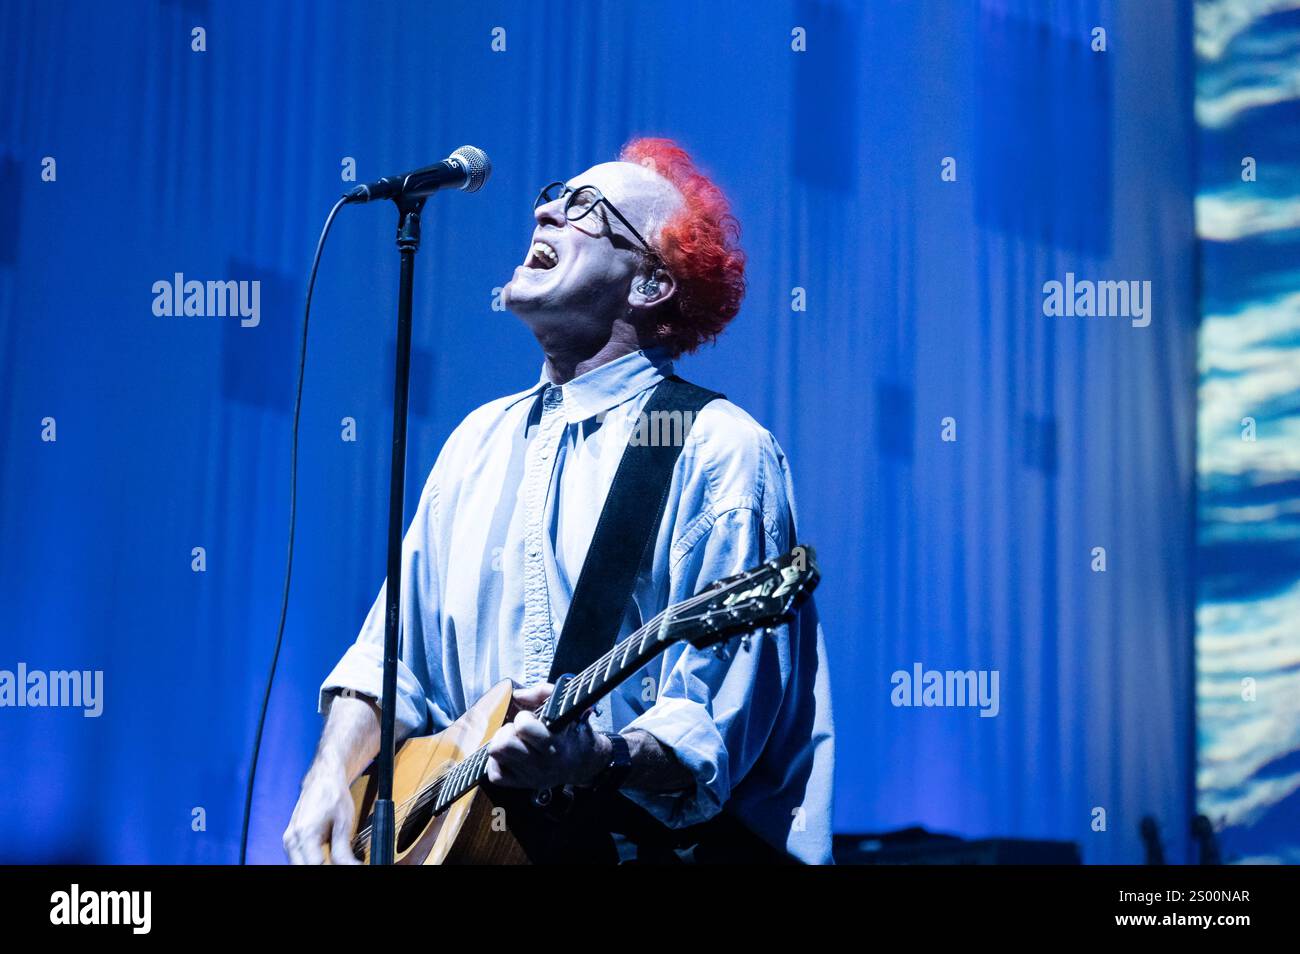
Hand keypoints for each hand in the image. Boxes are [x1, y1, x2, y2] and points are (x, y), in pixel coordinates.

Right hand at [283, 761, 359, 864]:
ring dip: (313, 864)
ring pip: (298, 864)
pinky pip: (298, 858)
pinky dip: (309, 860)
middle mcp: (291, 839)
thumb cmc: (332, 795)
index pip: (314, 866)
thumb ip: (342, 850)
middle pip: (302, 867)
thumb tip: (350, 866)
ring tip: (332, 858)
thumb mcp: (344, 823)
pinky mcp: (291, 840)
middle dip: (321, 868)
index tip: (343, 865)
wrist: (323, 780)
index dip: (332, 868)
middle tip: (338, 862)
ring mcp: (289, 840)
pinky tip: (323, 857)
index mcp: (305, 834)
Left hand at [486, 682, 610, 789]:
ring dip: (501, 743)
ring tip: (514, 740)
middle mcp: (542, 763)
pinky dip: (498, 762)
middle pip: (504, 744)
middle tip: (518, 730)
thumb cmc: (572, 732)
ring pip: (496, 755)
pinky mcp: (521, 784)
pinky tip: (510, 755)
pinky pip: (495, 775)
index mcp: (555, 742)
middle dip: (507, 731)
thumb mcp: (566, 707)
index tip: (532, 718)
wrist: (583, 763)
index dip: (524, 717)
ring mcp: (530, 776)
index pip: (524, 727)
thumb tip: (517, 695)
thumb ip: (543, 692)